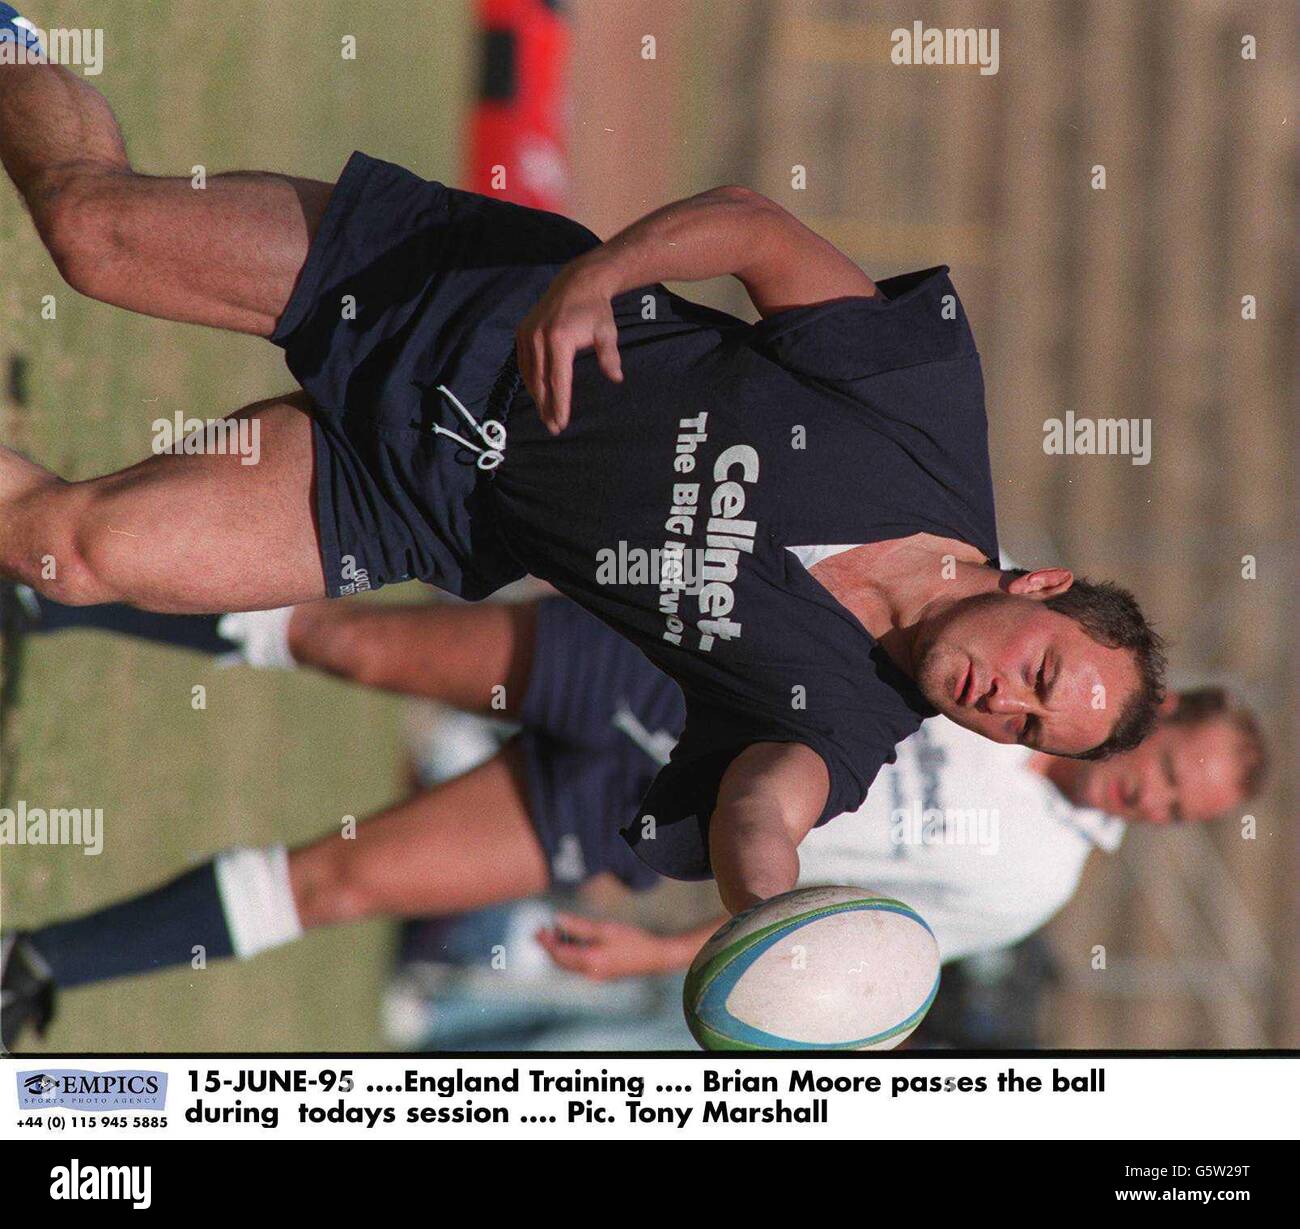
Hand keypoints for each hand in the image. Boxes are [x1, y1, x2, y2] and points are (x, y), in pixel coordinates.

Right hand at [515, 256, 623, 433]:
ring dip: (537, 397)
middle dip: (546, 407)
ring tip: (545, 416)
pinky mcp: (522, 332)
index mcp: (559, 340)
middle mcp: (539, 338)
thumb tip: (616, 378)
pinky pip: (524, 363)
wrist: (576, 283)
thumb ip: (609, 357)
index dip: (559, 404)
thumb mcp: (607, 332)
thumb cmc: (595, 310)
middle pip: (540, 382)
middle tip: (553, 428)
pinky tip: (537, 395)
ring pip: (529, 375)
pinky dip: (530, 381)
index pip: (558, 381)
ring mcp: (527, 334)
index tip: (561, 423)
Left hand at [535, 912, 677, 980]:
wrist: (655, 958)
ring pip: (568, 966)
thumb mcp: (605, 929)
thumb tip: (557, 919)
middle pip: (560, 963)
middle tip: (540, 931)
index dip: (545, 942)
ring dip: (560, 950)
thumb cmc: (632, 940)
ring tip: (557, 932)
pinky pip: (579, 967)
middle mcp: (589, 973)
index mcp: (589, 961)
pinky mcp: (601, 976)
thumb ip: (579, 926)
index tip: (537, 930)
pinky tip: (575, 941)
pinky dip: (571, 954)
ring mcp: (595, 977)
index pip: (558, 954)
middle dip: (548, 947)